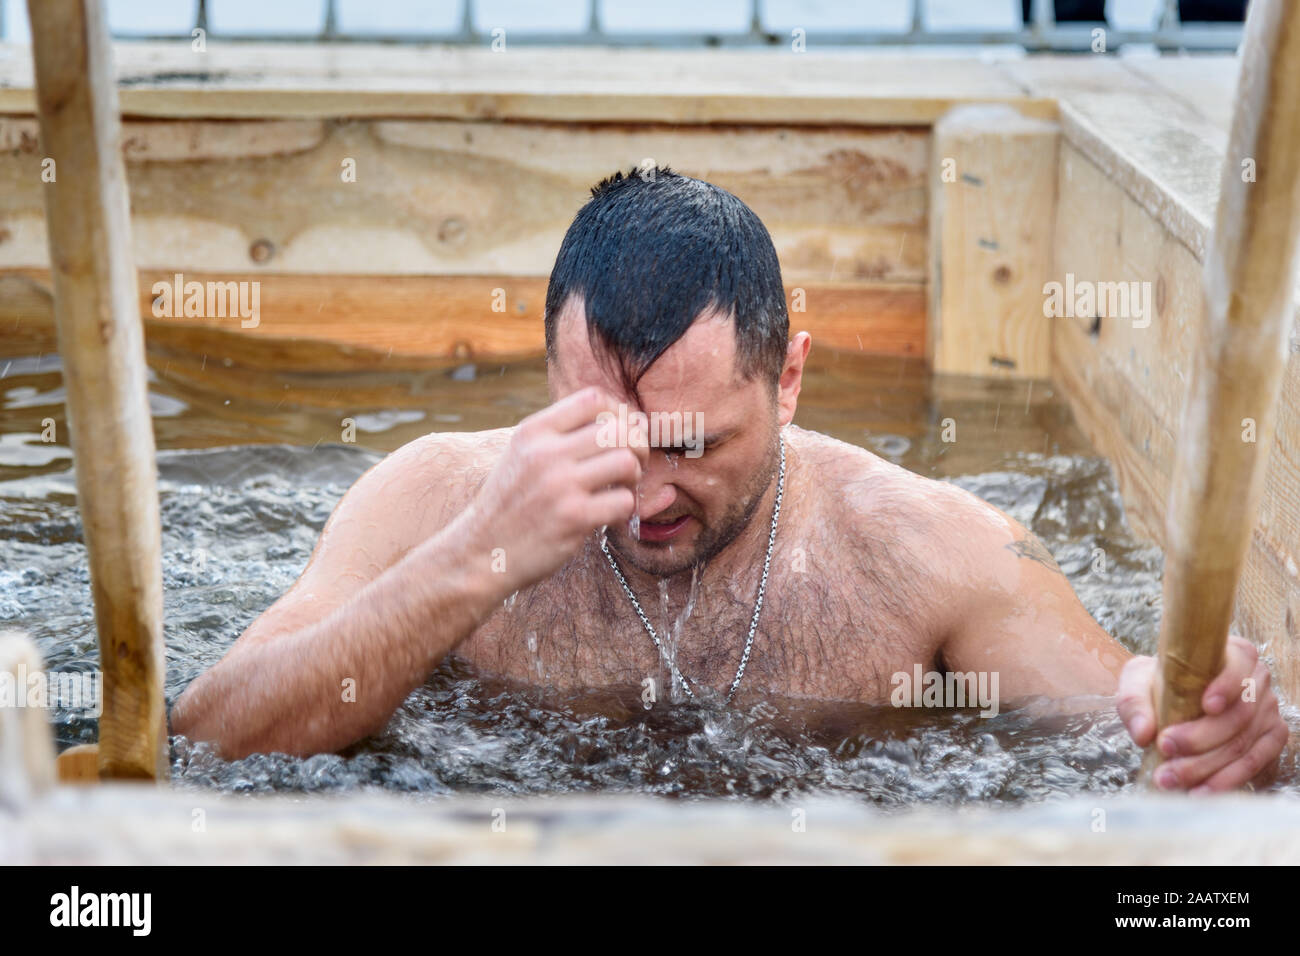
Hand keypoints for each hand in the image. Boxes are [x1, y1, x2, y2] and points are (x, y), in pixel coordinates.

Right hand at [460, 386, 647, 592]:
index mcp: (533, 431)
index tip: (621, 434)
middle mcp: (545, 452)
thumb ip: (566, 436)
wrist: (480, 553)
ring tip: (621, 489)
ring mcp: (559, 485)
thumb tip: (634, 421)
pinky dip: (625, 509)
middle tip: (631, 466)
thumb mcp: (523, 455)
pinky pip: (623, 501)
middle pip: (617, 428)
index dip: (619, 413)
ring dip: (634, 476)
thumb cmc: (510, 504)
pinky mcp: (572, 518)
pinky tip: (611, 516)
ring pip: (626, 461)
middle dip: (635, 446)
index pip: (593, 399)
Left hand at [1117, 634, 1288, 792]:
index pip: (1239, 664)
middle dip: (1200, 738)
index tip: (1207, 705)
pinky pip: (1253, 764)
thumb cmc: (1158, 684)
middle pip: (1237, 715)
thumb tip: (1143, 733)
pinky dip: (1224, 781)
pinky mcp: (1270, 740)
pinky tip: (1199, 792)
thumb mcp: (1137, 681)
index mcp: (1233, 654)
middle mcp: (1257, 681)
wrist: (1168, 700)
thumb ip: (1134, 701)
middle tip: (1165, 749)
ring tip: (1170, 778)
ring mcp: (1267, 712)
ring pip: (1242, 745)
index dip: (1227, 686)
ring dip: (1205, 766)